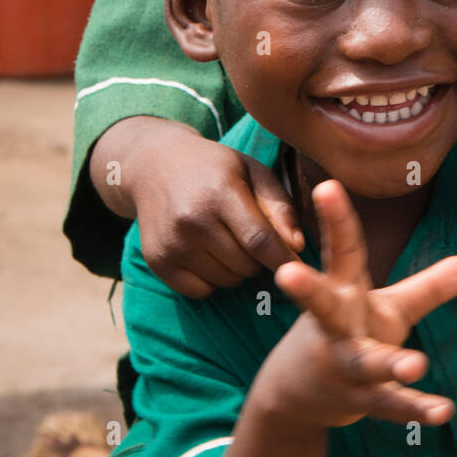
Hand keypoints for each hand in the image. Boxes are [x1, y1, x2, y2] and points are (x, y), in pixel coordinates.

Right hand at [97, 117, 303, 297]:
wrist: (156, 165)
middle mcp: (192, 220)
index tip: (300, 267)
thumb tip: (297, 247)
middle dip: (258, 259)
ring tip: (226, 241)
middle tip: (250, 238)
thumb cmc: (215, 168)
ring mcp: (172, 243)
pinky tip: (207, 255)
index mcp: (220, 193)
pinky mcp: (157, 260)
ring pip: (226, 281)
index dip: (283, 259)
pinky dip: (211, 280)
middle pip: (245, 265)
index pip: (259, 239)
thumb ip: (280, 206)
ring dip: (236, 269)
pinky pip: (200, 291)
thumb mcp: (253, 171)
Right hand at [267, 180, 456, 429]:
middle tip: (287, 275)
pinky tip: (444, 410)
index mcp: (342, 291)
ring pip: (364, 362)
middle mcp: (335, 326)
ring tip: (416, 364)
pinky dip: (416, 407)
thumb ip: (426, 287)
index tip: (326, 185)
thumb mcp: (386, 307)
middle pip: (319, 303)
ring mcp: (343, 364)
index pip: (339, 250)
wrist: (296, 395)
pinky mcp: (358, 399)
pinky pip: (389, 404)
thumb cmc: (347, 335)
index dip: (335, 217)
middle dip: (305, 288)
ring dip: (388, 364)